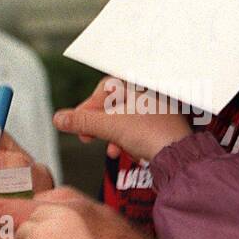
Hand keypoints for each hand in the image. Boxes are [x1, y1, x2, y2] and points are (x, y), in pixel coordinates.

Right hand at [52, 77, 191, 162]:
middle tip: (86, 138)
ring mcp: (160, 108)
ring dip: (112, 135)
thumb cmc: (151, 134)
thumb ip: (82, 122)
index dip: (88, 106)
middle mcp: (151, 91)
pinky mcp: (165, 125)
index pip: (105, 88)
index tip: (77, 123)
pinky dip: (127, 139)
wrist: (180, 155)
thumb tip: (58, 119)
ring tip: (110, 150)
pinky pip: (139, 127)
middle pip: (115, 104)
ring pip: (126, 118)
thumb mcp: (109, 127)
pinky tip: (124, 152)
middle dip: (99, 124)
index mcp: (140, 83)